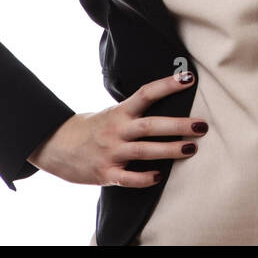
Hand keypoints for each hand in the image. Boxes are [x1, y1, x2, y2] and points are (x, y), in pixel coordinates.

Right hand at [26, 71, 209, 186]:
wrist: (55, 146)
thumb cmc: (93, 128)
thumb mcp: (113, 113)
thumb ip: (136, 111)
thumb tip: (171, 102)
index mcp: (120, 112)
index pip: (146, 94)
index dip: (167, 85)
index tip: (188, 78)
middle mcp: (116, 130)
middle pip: (151, 125)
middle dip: (178, 126)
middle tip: (202, 125)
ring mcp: (110, 152)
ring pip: (144, 151)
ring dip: (170, 150)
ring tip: (192, 148)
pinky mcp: (104, 173)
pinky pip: (127, 178)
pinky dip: (143, 179)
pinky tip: (159, 177)